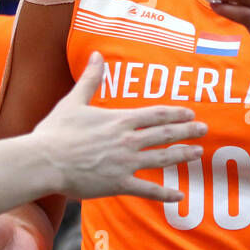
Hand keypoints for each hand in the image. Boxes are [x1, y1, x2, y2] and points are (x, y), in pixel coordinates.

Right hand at [33, 52, 206, 200]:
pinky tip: (179, 195)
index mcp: (118, 120)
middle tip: (204, 130)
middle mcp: (127, 140)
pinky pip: (147, 189)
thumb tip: (96, 55)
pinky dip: (165, 193)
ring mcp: (125, 163)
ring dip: (182, 155)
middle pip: (164, 135)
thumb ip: (90, 79)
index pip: (155, 115)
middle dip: (187, 131)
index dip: (175, 114)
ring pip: (161, 158)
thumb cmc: (55, 132)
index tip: (190, 113)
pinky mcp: (118, 184)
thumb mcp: (73, 101)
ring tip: (198, 153)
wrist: (44, 161)